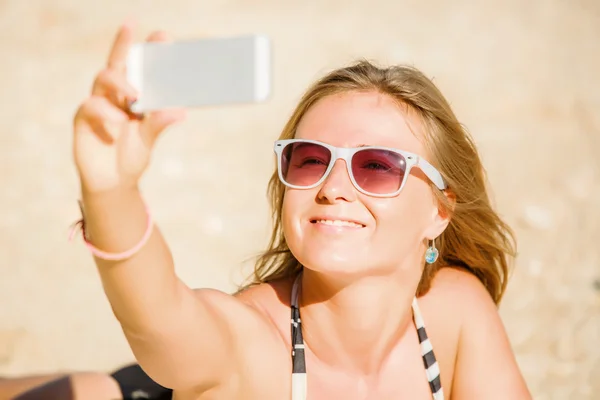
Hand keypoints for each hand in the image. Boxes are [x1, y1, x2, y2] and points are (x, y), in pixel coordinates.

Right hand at [73, 22, 185, 193]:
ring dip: (120, 83)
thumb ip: (159, 124)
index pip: (136, 67)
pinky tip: (121, 121)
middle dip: (123, 44)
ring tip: (136, 95)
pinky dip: (107, 112)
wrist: (113, 183)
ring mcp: (97, 105)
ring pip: (102, 79)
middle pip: (116, 63)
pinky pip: (91, 107)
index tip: (162, 35)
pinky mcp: (83, 120)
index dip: (145, 49)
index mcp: (131, 96)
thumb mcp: (148, 139)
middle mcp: (112, 96)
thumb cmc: (131, 156)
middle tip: (132, 27)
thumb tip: (180, 111)